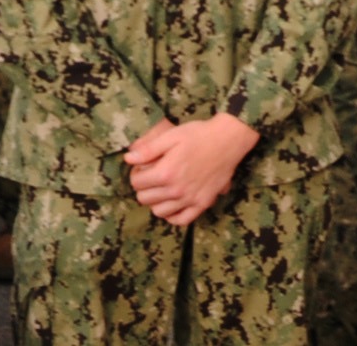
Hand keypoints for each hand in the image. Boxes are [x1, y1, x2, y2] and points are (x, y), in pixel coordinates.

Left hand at [124, 113, 257, 225]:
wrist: (228, 140)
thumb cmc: (198, 135)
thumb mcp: (171, 136)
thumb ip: (148, 150)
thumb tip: (128, 159)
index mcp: (165, 173)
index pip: (137, 183)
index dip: (136, 174)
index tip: (143, 167)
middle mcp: (176, 190)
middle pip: (145, 199)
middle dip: (143, 187)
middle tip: (151, 176)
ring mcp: (190, 199)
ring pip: (159, 212)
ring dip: (156, 201)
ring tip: (161, 189)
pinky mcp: (203, 204)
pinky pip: (181, 220)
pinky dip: (173, 216)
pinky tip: (172, 205)